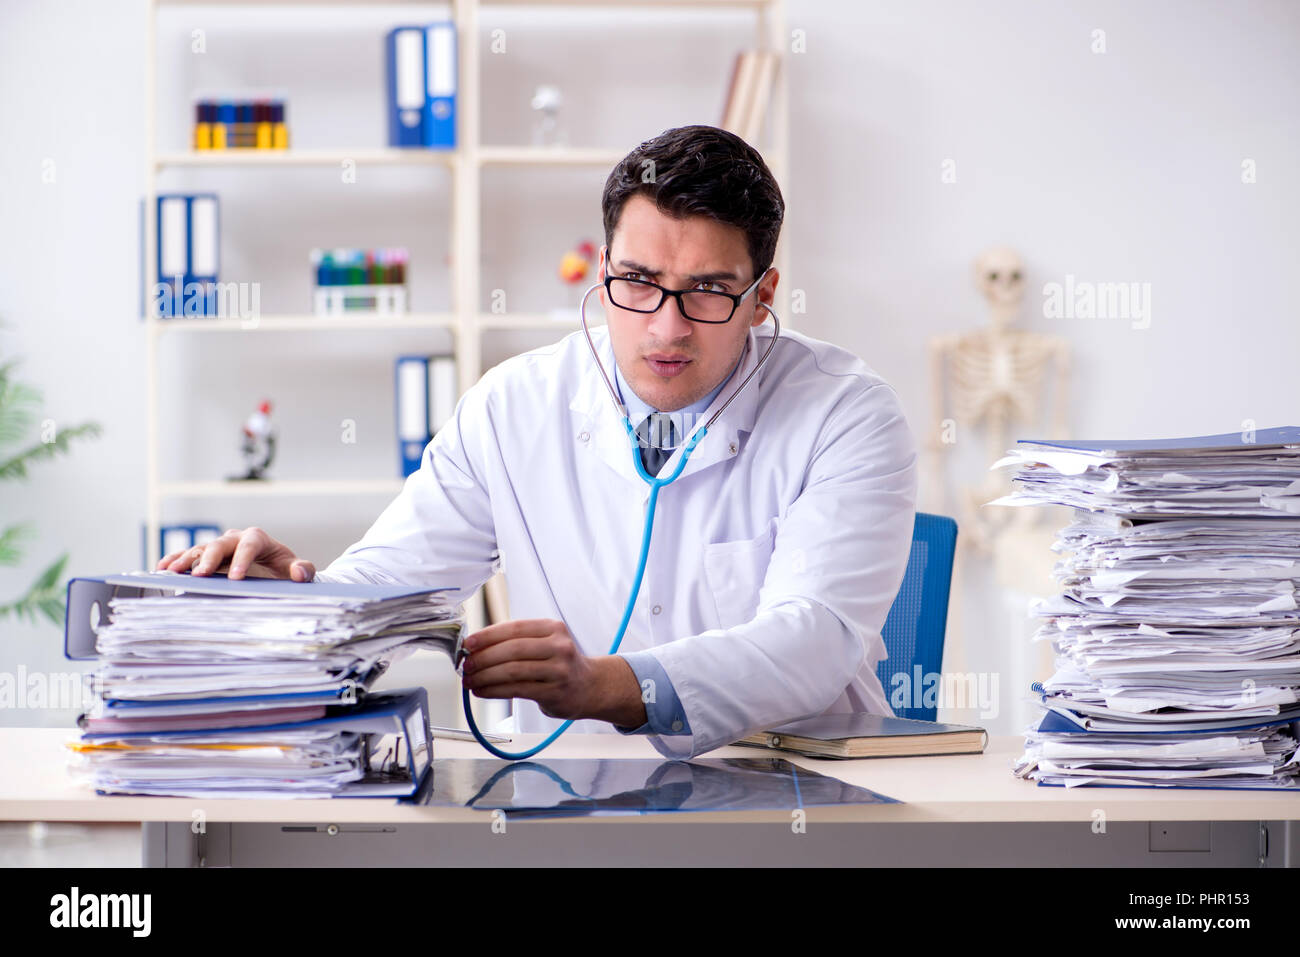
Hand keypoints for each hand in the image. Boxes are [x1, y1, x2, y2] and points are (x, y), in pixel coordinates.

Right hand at [155, 526, 315, 581]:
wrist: (275, 571)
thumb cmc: (283, 569)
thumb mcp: (295, 569)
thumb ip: (303, 570)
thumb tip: (300, 573)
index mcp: (258, 538)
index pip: (249, 544)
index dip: (242, 559)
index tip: (236, 578)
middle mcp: (235, 538)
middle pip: (220, 544)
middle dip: (209, 559)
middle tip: (200, 575)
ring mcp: (219, 547)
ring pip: (201, 548)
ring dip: (186, 559)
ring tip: (171, 571)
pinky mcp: (207, 557)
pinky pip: (188, 555)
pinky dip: (175, 559)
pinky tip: (162, 569)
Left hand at [461, 618, 644, 726]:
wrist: (590, 687)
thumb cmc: (559, 664)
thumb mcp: (545, 643)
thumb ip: (516, 642)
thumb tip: (475, 647)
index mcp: (552, 628)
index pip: (514, 628)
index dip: (487, 636)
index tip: (468, 644)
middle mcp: (559, 646)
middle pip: (512, 649)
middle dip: (483, 658)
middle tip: (466, 666)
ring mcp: (559, 670)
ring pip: (513, 671)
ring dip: (485, 676)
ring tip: (470, 680)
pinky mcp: (554, 692)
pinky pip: (517, 690)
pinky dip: (494, 690)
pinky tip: (482, 691)